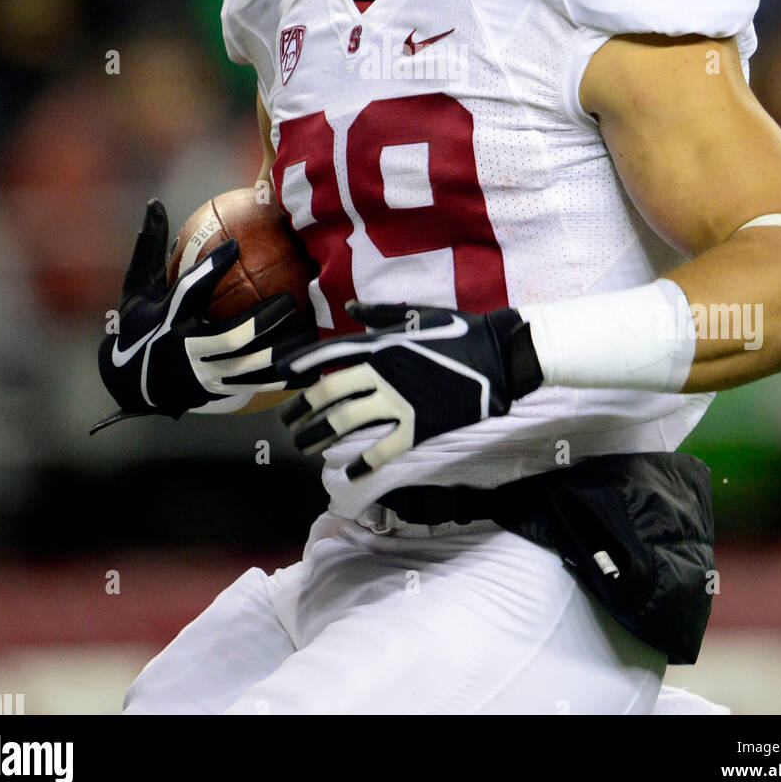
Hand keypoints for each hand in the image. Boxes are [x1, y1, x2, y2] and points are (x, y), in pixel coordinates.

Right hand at [91, 199, 314, 431]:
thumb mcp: (135, 288)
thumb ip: (149, 247)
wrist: (129, 383)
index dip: (211, 267)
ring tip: (309, 330)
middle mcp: (186, 350)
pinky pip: (257, 383)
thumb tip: (155, 203)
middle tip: (290, 298)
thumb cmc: (136, 325)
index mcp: (166, 320)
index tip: (235, 245)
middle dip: (263, 319)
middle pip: (231, 337)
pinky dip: (285, 375)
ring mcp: (203, 375)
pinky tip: (312, 364)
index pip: (190, 291)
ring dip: (283, 349)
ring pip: (250, 364)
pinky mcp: (217, 390)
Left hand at [276, 300, 542, 478]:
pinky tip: (349, 473)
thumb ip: (378, 316)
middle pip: (330, 393)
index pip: (330, 355)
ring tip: (306, 446)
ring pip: (348, 423)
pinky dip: (363, 464)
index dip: (301, 365)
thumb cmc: (459, 331)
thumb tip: (348, 309)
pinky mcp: (419, 427)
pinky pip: (383, 450)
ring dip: (321, 436)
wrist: (499, 356)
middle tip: (289, 423)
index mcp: (382, 345)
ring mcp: (400, 402)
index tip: (281, 376)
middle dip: (303, 410)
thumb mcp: (417, 315)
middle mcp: (383, 374)